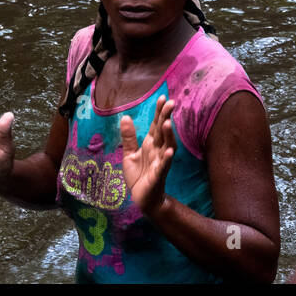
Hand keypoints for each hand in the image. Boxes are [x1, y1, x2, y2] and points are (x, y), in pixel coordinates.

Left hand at [120, 96, 174, 215]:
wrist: (142, 198)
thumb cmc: (139, 175)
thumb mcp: (129, 154)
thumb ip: (128, 137)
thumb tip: (125, 116)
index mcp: (151, 144)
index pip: (156, 124)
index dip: (159, 111)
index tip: (163, 97)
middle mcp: (158, 150)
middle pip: (163, 131)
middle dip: (166, 117)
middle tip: (171, 103)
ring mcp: (160, 162)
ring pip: (167, 146)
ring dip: (168, 135)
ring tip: (167, 124)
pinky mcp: (158, 175)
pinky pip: (164, 165)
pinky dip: (167, 159)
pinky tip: (169, 151)